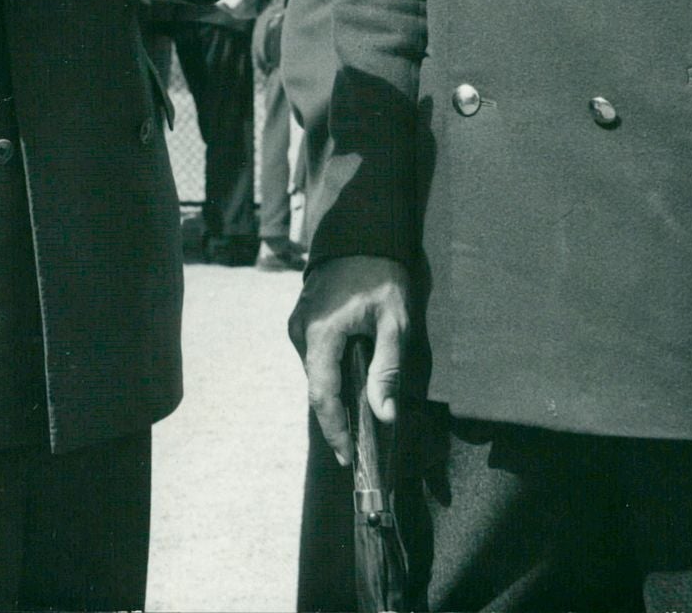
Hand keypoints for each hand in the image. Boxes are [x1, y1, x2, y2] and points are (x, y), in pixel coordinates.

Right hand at [289, 254, 410, 465]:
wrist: (361, 231)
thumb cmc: (381, 273)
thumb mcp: (394, 321)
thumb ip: (387, 368)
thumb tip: (384, 415)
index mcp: (321, 333)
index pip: (323, 395)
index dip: (335, 430)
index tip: (347, 459)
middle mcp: (301, 331)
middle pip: (317, 387)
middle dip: (336, 418)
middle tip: (358, 446)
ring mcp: (298, 323)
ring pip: (315, 373)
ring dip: (334, 396)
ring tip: (357, 420)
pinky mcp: (302, 318)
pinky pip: (314, 357)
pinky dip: (330, 375)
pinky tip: (349, 384)